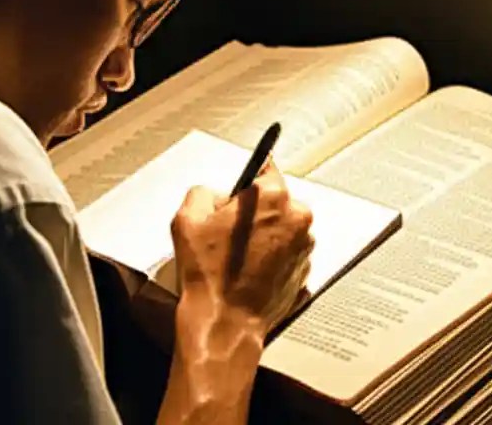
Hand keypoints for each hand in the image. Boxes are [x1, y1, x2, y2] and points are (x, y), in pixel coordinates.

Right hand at [170, 160, 314, 335]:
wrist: (224, 323)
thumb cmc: (209, 275)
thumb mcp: (187, 219)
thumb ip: (203, 192)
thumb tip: (214, 195)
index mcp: (273, 198)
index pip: (266, 168)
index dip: (247, 181)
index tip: (240, 190)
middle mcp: (297, 220)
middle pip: (276, 202)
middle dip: (255, 212)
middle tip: (229, 232)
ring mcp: (304, 248)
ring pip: (283, 228)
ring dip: (266, 236)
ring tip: (238, 256)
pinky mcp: (305, 273)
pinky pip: (288, 254)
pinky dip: (273, 259)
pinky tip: (250, 271)